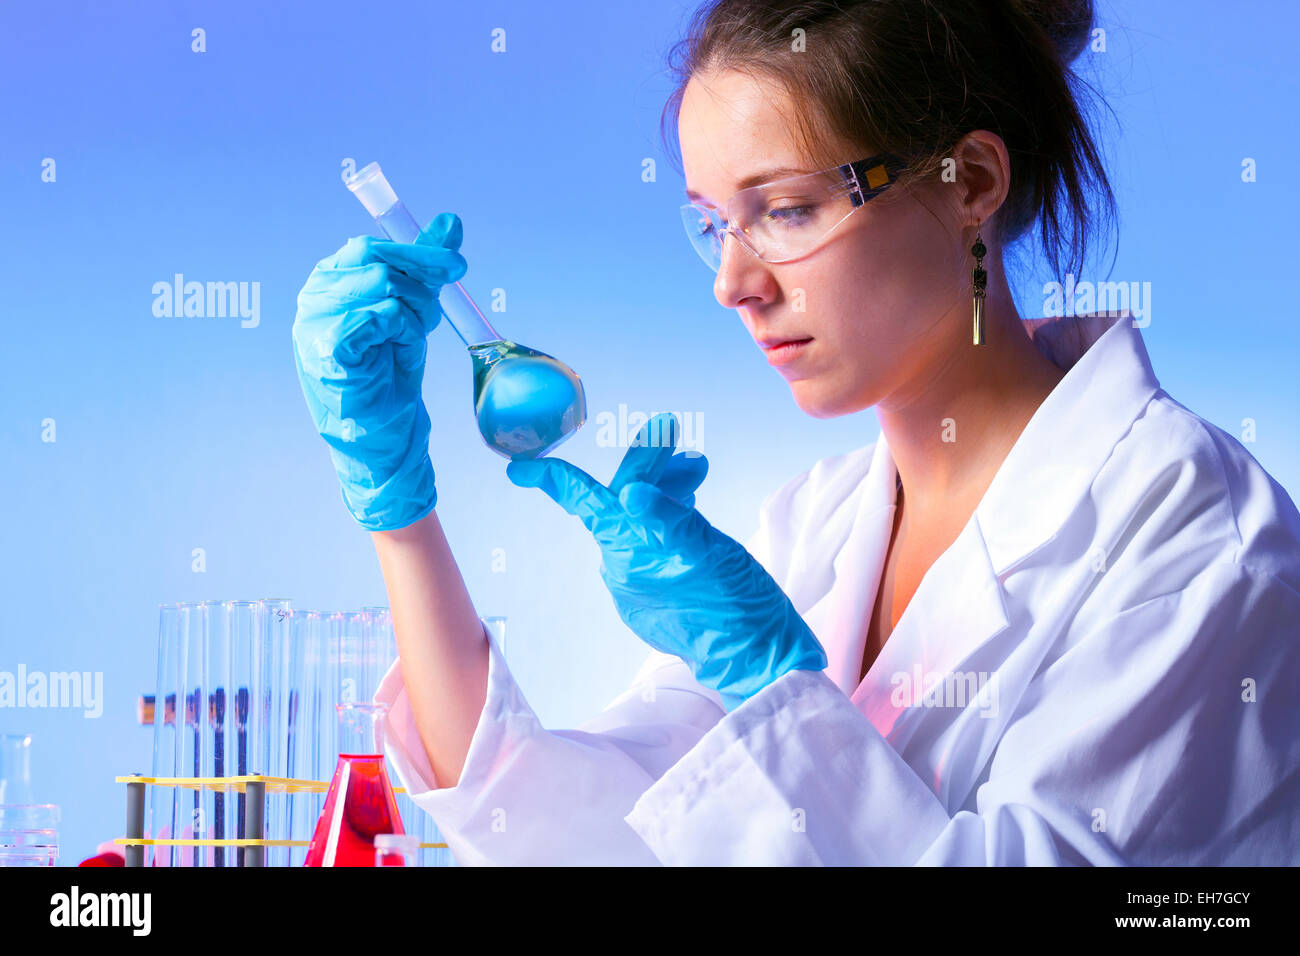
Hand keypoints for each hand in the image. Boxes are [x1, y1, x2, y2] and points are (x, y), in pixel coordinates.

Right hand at [292, 213, 466, 530]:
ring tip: (411, 340)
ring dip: (416, 313)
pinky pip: (382, 316)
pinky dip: (403, 333)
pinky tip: (397, 353)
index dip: (419, 251)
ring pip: (386, 285)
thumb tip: (451, 220)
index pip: (373, 246)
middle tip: (447, 296)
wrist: (384, 430)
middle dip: (424, 277)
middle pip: (378, 259)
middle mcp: (316, 294)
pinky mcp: (327, 347)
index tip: (458, 265)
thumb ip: (425, 265)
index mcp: (331, 278)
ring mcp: (314, 320)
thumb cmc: (391, 370)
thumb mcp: (414, 309)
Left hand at [505, 413, 826, 710]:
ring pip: (637, 522)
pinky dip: (664, 524)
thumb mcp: (712, 552)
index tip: (518, 467)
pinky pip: (647, 547)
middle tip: (691, 459)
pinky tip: (688, 509)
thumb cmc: (740, 606)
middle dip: (652, 470)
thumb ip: (670, 519)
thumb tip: (630, 494)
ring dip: (665, 494)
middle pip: (622, 503)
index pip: (584, 502)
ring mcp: (634, 585)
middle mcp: (622, 569)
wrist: (756, 660)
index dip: (553, 478)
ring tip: (697, 477)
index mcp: (631, 553)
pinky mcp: (649, 597)